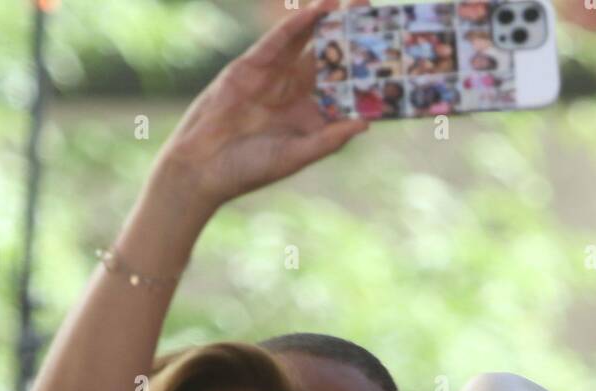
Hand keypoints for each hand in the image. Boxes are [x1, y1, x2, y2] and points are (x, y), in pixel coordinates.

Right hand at [154, 0, 365, 217]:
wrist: (203, 166)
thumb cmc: (248, 169)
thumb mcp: (295, 155)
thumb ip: (329, 139)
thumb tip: (366, 124)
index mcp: (311, 117)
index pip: (343, 90)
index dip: (365, 75)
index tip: (392, 61)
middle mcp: (296, 93)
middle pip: (330, 59)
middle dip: (352, 39)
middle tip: (379, 17)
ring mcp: (275, 76)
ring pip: (308, 42)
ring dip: (330, 22)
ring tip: (354, 3)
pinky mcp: (252, 64)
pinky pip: (280, 40)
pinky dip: (299, 24)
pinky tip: (319, 9)